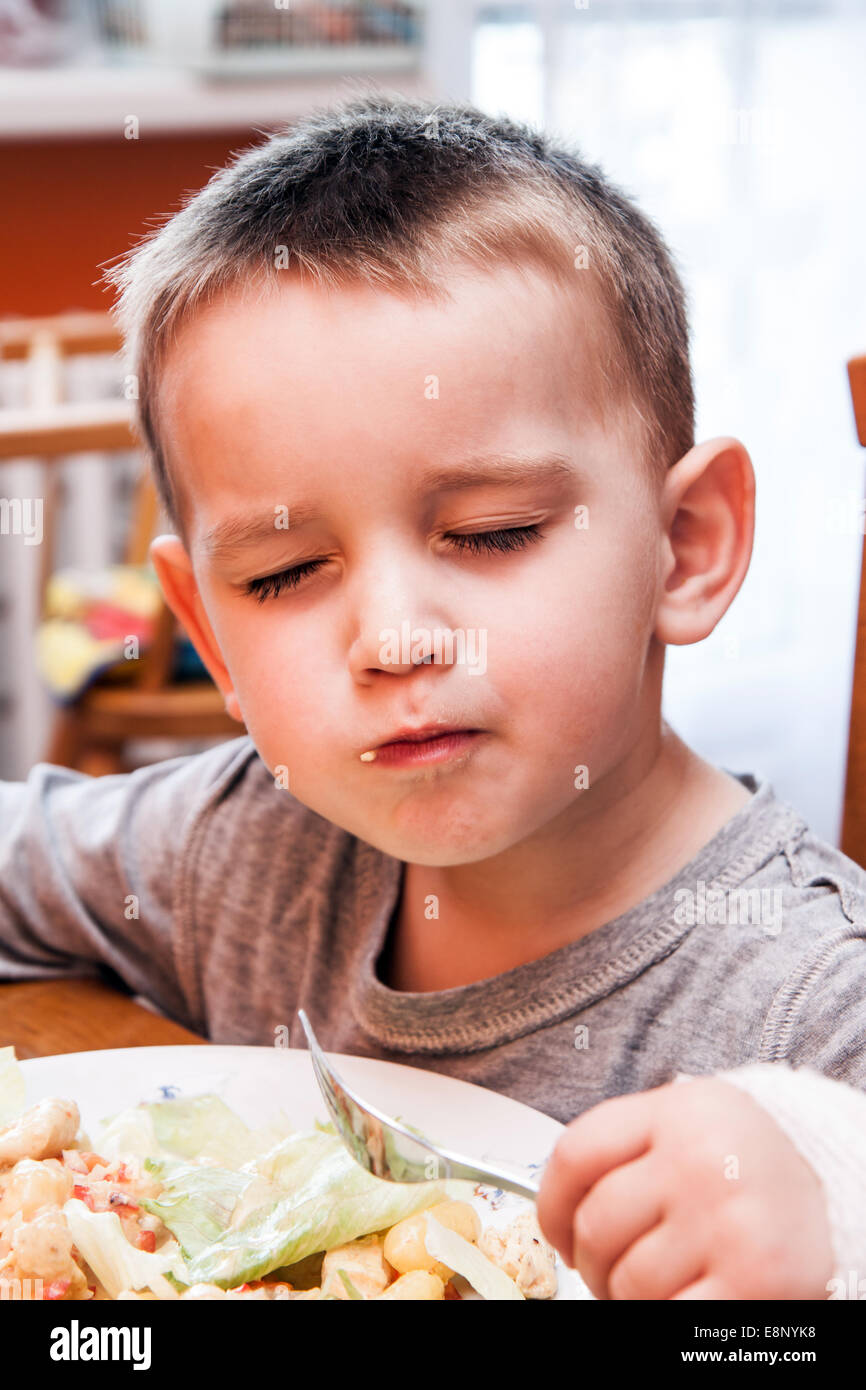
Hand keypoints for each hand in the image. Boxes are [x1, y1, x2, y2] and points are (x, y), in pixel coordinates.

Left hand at [536, 1077, 834, 1298]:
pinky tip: (688, 1300)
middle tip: (616, 1272)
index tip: (559, 1235)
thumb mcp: (689, 1127)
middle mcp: (701, 1159)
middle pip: (596, 1226)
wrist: (841, 1188)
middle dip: (595, 1264)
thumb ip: (626, 1153)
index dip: (552, 1207)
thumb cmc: (751, 1165)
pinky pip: (668, 1317)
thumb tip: (559, 1219)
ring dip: (630, 1298)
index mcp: (677, 1112)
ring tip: (662, 1285)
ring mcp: (726, 1219)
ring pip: (627, 1281)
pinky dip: (667, 1317)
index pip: (576, 1156)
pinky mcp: (755, 1279)